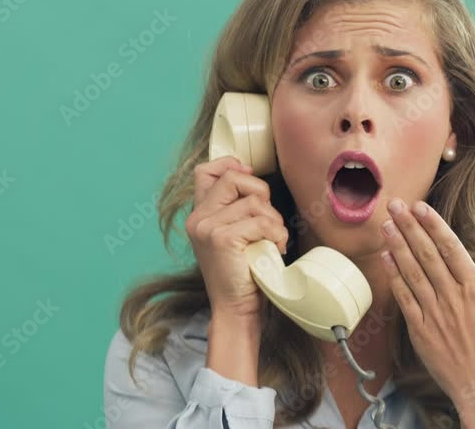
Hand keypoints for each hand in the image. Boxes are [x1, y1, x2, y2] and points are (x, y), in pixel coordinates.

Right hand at [185, 156, 288, 317]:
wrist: (236, 308)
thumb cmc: (243, 271)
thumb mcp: (234, 234)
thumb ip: (235, 207)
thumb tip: (247, 170)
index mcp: (198, 215)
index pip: (205, 171)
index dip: (229, 165)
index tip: (249, 176)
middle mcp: (198, 218)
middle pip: (234, 178)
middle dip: (261, 193)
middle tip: (268, 221)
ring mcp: (207, 228)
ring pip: (254, 201)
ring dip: (274, 220)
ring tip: (272, 240)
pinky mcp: (222, 239)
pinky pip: (261, 221)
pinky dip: (277, 234)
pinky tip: (275, 248)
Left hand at [379, 198, 474, 418]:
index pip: (451, 249)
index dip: (434, 225)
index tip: (421, 207)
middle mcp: (453, 297)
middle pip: (427, 254)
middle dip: (410, 226)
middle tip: (396, 205)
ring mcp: (435, 314)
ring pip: (412, 272)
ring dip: (397, 245)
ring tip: (386, 225)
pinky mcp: (421, 331)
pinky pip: (404, 299)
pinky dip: (394, 277)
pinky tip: (386, 260)